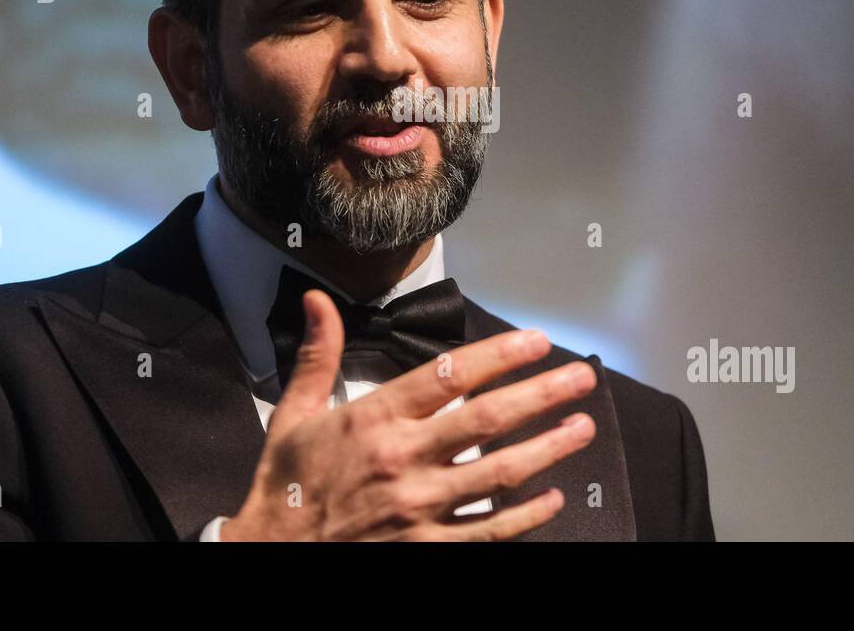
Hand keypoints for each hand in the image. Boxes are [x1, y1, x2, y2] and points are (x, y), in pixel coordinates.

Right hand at [219, 288, 597, 540]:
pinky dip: (526, 515)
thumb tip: (317, 300)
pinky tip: (553, 497)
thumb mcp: (294, 413)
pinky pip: (488, 531)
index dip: (499, 355)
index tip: (536, 341)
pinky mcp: (426, 547)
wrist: (271, 553)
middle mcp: (403, 460)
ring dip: (548, 448)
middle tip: (580, 377)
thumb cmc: (287, 485)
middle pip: (488, 419)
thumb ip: (318, 353)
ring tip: (582, 427)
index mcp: (374, 419)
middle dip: (542, 393)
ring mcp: (418, 507)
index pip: (450, 376)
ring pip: (500, 473)